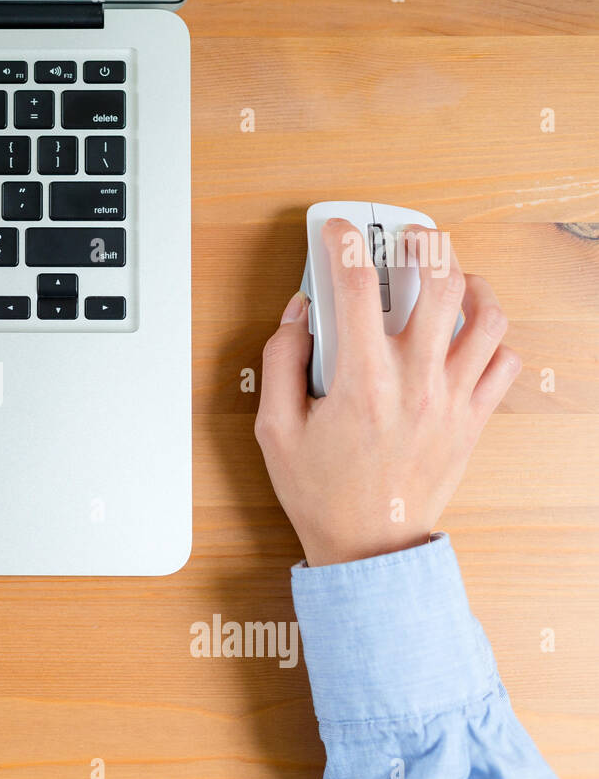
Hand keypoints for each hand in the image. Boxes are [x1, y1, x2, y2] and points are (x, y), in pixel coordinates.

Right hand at [255, 218, 520, 565]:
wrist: (370, 547)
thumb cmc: (322, 493)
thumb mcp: (274, 429)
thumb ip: (281, 361)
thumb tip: (299, 314)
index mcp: (362, 381)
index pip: (356, 286)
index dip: (343, 244)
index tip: (336, 231)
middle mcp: (416, 381)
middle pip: (439, 281)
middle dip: (423, 242)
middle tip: (407, 233)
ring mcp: (453, 398)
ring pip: (486, 314)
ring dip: (469, 280)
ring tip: (448, 273)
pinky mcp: (473, 419)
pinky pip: (503, 361)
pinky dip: (492, 336)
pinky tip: (468, 331)